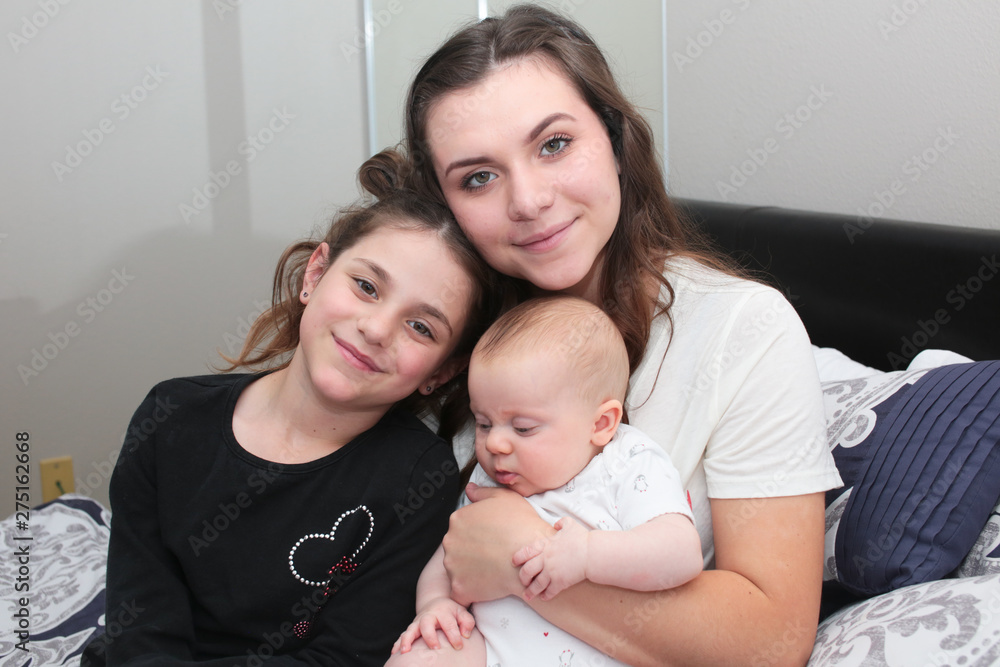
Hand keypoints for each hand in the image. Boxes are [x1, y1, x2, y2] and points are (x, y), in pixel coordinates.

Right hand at [391, 597, 474, 653]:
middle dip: (430, 636)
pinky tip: (395, 652)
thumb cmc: (451, 612)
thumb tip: (465, 634)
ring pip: (410, 629)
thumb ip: (467, 622)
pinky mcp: (412, 629)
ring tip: (406, 651)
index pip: (448, 624)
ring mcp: (418, 622)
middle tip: (435, 648)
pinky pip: (402, 635)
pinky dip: (398, 643)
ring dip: (407, 640)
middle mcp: (428, 616)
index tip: (459, 646)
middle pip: (426, 624)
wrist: (436, 603)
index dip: (454, 635)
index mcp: (442, 612)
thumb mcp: (462, 613)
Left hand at [442, 483, 553, 604]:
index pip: (461, 528)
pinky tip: (486, 586)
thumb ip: (482, 493)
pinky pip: (460, 591)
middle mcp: (449, 541)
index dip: (476, 535)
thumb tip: (469, 489)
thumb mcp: (504, 498)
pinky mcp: (459, 588)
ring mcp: (452, 566)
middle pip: (456, 548)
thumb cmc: (521, 525)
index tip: (490, 540)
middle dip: (469, 552)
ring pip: (456, 570)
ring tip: (491, 570)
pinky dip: (469, 590)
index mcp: (458, 519)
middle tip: (491, 555)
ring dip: (469, 571)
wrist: (533, 557)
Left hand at [513, 516, 588, 600]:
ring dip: (531, 591)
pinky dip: (545, 596)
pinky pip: (549, 591)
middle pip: (527, 571)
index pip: (525, 552)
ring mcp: (552, 572)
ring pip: (536, 584)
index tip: (514, 562)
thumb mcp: (570, 524)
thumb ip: (561, 523)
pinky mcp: (560, 582)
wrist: (592, 553)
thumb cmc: (582, 539)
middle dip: (523, 578)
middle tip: (523, 581)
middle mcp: (545, 559)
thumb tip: (556, 524)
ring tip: (528, 596)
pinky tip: (544, 598)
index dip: (518, 558)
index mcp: (545, 545)